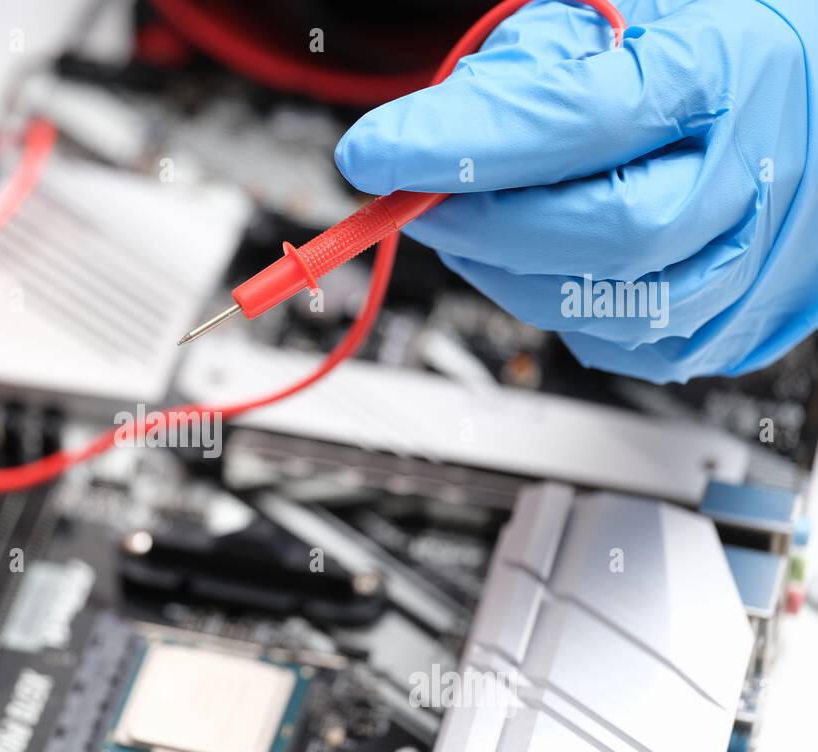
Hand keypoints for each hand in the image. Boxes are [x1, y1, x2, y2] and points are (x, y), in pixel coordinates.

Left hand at [334, 0, 817, 382]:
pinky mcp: (728, 332)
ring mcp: (751, 270)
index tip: (375, 154)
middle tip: (415, 201)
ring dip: (504, 268)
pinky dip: (551, 299)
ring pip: (596, 304)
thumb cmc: (726, 48)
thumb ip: (532, 70)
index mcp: (731, 73)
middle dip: (480, 224)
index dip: (464, 145)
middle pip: (596, 235)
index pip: (579, 121)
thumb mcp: (631, 16)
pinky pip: (610, 339)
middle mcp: (756, 182)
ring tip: (478, 220)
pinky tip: (544, 256)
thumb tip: (427, 135)